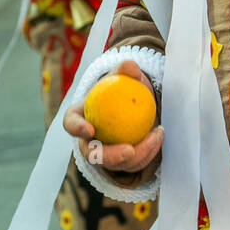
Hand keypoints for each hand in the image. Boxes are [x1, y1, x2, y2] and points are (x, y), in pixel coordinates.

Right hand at [63, 59, 162, 175]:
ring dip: (138, 154)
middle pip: (92, 155)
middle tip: (129, 150)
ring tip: (155, 136)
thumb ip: (125, 70)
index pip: (71, 124)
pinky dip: (148, 151)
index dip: (77, 129)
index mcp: (79, 118)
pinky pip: (134, 163)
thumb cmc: (120, 88)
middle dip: (110, 156)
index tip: (91, 129)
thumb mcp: (122, 76)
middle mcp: (87, 140)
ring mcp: (104, 154)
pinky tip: (159, 136)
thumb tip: (131, 66)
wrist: (131, 103)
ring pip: (116, 164)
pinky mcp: (121, 161)